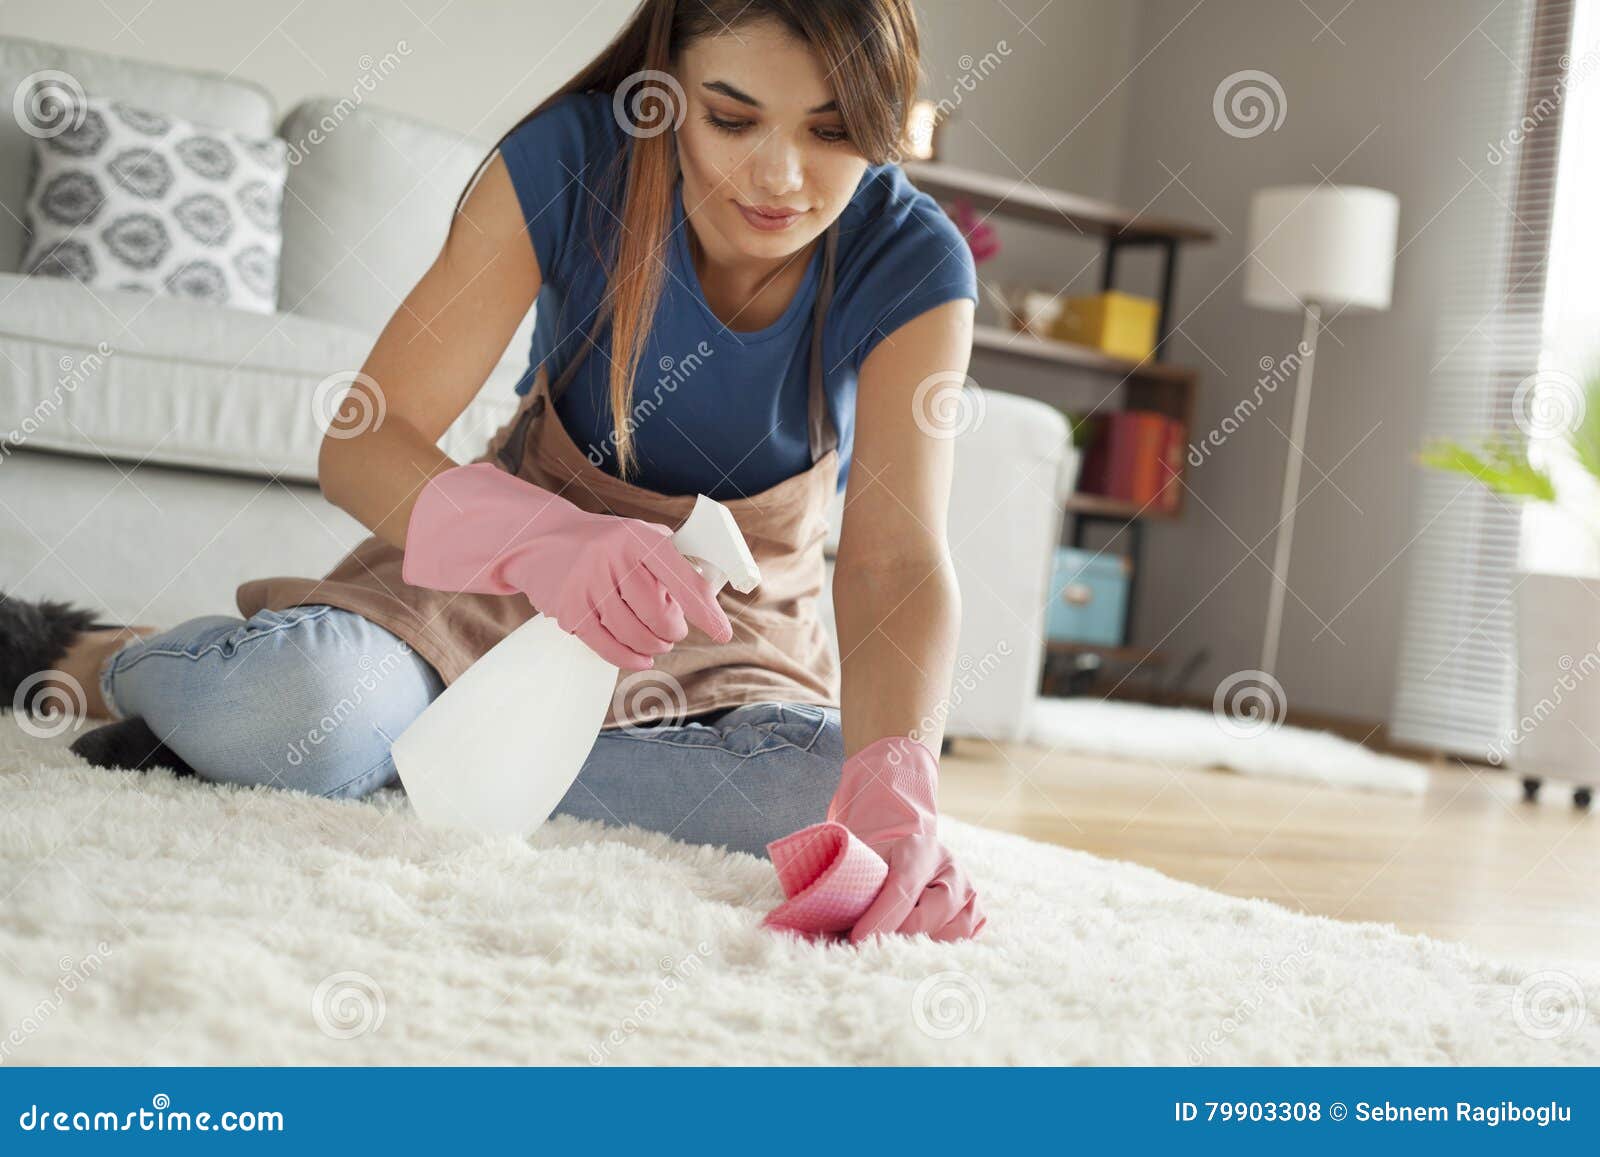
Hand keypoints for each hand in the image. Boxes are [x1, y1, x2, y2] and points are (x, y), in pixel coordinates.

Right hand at [402, 462, 731, 668]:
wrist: (538, 538)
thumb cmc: (602, 541)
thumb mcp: (638, 534)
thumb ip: (671, 558)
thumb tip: (708, 592)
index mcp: (639, 538)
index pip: (683, 580)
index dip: (706, 612)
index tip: (722, 633)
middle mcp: (613, 557)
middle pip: (659, 615)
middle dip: (672, 631)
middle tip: (672, 632)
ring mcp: (588, 583)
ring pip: (635, 634)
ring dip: (652, 646)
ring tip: (656, 642)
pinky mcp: (570, 609)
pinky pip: (607, 646)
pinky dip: (629, 658)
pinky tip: (640, 658)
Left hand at [827, 735, 986, 942]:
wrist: (904, 846)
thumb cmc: (875, 857)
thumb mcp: (857, 857)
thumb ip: (835, 884)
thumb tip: (793, 924)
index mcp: (920, 847)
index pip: (902, 890)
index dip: (879, 919)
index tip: (855, 941)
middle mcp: (951, 867)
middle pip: (927, 917)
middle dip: (894, 937)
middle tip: (865, 947)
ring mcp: (969, 890)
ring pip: (949, 934)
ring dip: (917, 945)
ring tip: (891, 943)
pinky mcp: (977, 912)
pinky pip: (962, 941)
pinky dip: (938, 949)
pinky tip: (916, 945)